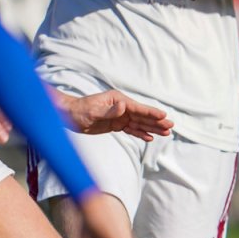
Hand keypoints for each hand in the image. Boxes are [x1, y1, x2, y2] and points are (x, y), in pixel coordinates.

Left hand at [59, 90, 173, 139]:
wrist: (68, 116)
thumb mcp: (93, 111)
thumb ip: (110, 110)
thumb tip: (124, 106)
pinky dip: (141, 133)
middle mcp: (122, 107)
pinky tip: (150, 137)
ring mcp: (120, 116)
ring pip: (139, 123)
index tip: (164, 116)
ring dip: (152, 128)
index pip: (138, 108)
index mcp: (119, 100)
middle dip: (156, 121)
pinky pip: (131, 129)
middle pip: (142, 116)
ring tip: (166, 133)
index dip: (152, 113)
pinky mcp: (116, 125)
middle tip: (170, 126)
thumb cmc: (79, 111)